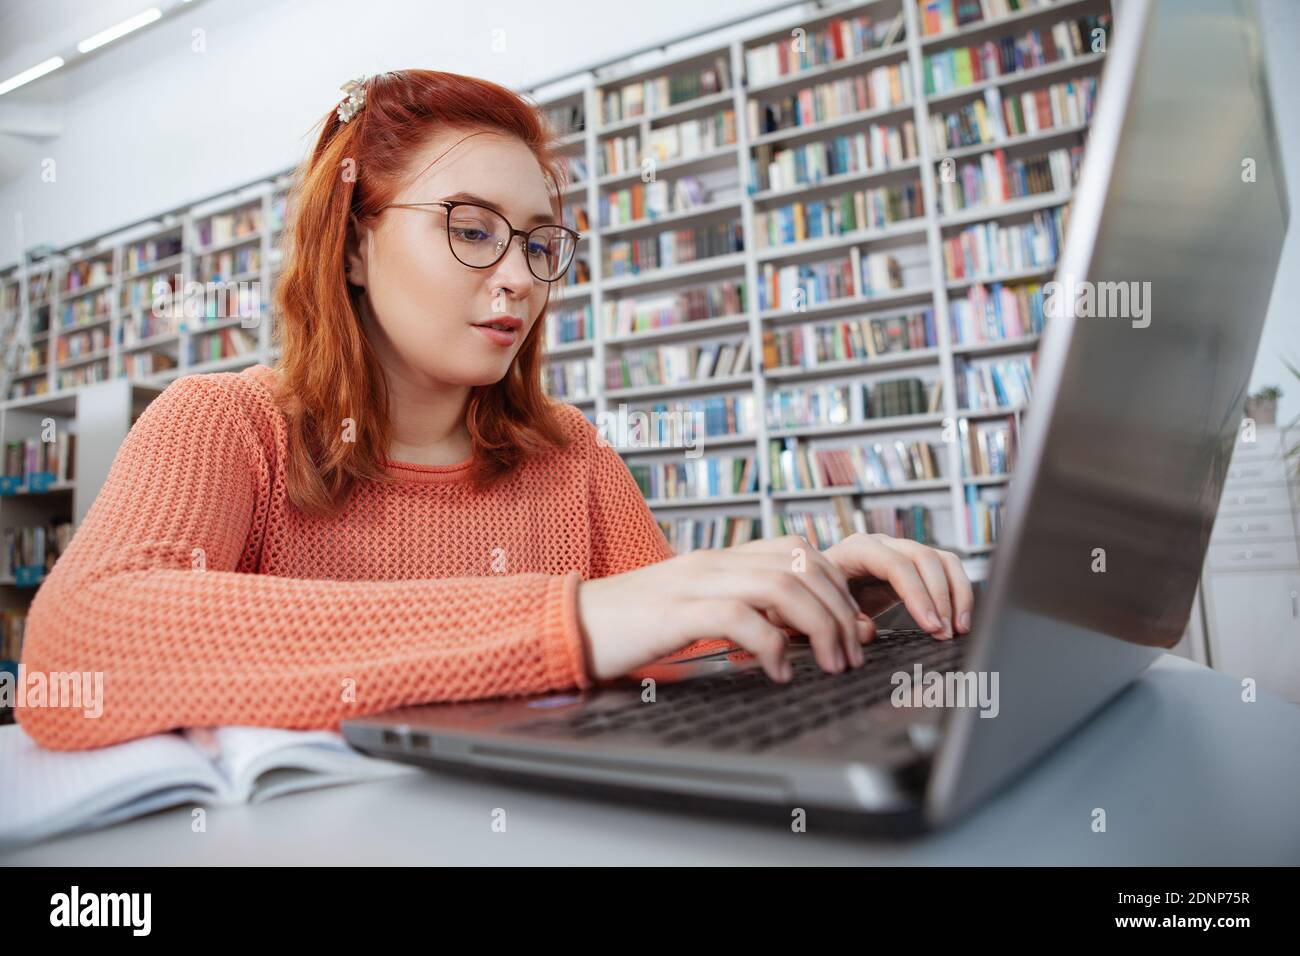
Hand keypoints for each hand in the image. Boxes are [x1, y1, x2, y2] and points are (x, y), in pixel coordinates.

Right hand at [576, 535, 870, 684]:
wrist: (567, 624)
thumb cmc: (630, 628)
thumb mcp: (692, 612)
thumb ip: (739, 613)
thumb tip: (793, 638)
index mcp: (718, 559)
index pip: (796, 550)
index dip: (835, 585)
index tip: (852, 626)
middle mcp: (711, 561)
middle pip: (800, 565)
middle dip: (840, 610)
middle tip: (853, 654)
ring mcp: (693, 582)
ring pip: (781, 585)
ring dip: (819, 627)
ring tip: (830, 665)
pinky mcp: (674, 612)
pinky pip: (738, 617)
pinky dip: (771, 646)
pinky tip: (779, 673)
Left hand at [822, 533, 973, 641]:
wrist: (817, 591)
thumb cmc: (817, 599)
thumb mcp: (821, 608)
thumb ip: (841, 618)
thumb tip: (867, 631)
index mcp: (854, 549)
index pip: (895, 563)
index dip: (917, 594)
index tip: (930, 626)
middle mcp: (881, 544)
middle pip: (923, 557)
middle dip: (939, 597)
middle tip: (945, 632)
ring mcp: (900, 550)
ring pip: (941, 560)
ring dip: (955, 595)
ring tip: (958, 629)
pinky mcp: (915, 565)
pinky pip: (947, 569)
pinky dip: (958, 592)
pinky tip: (960, 621)